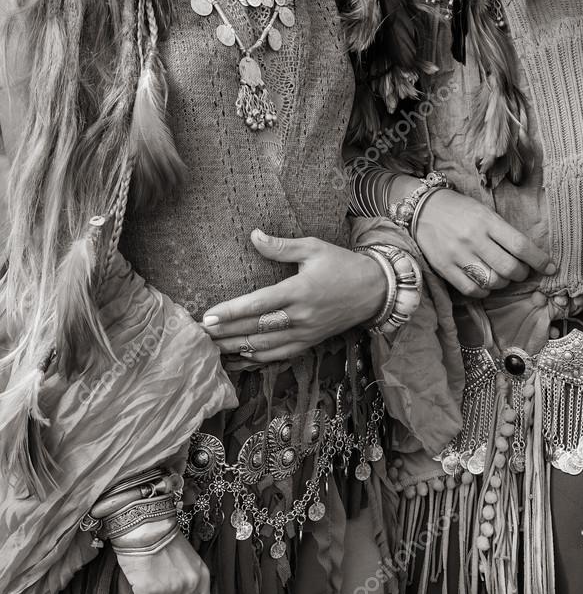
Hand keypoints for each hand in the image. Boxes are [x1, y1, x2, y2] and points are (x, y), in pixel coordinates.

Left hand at [202, 231, 386, 361]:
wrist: (373, 290)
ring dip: (236, 348)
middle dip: (225, 333)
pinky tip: (239, 357)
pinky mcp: (309, 342)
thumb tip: (254, 235)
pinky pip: (278, 355)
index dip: (231, 312)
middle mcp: (300, 316)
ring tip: (212, 348)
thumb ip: (281, 246)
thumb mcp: (313, 248)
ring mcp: (305, 333)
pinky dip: (257, 358)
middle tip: (199, 335)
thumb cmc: (342, 265)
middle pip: (255, 329)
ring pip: (264, 346)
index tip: (208, 316)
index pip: (258, 304)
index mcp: (299, 290)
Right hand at [413, 188, 555, 296]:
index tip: (550, 267)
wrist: (423, 208)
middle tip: (521, 271)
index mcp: (487, 221)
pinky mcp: (445, 268)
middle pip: (509, 268)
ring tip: (502, 275)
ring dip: (504, 282)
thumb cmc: (459, 209)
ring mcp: (458, 255)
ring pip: (493, 281)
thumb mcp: (484, 212)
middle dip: (522, 274)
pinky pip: (472, 289)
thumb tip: (528, 256)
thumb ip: (504, 232)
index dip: (539, 260)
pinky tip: (485, 282)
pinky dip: (485, 290)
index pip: (520, 245)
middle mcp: (473, 239)